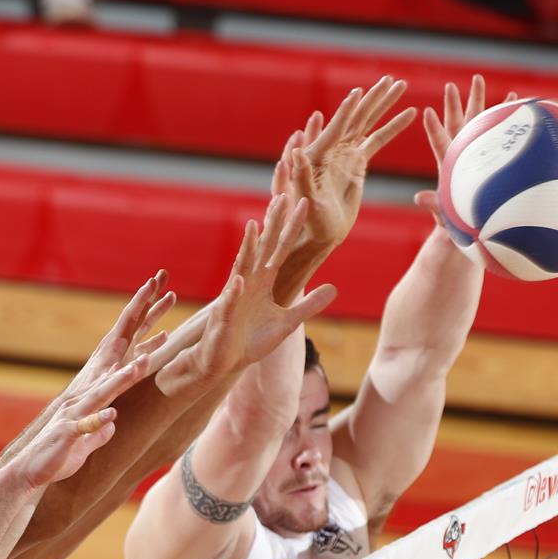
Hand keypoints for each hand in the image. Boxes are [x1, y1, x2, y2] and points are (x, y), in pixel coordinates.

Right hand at [9, 354, 140, 488]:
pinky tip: (111, 413)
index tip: (145, 359)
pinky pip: (83, 426)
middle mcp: (76, 407)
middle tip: (146, 355)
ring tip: (132, 370)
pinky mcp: (64, 434)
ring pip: (97, 397)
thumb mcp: (83, 447)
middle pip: (106, 385)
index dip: (127, 374)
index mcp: (82, 408)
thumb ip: (98, 434)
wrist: (28, 472)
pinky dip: (97, 419)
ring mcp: (70, 419)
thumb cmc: (55, 458)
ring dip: (115, 383)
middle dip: (126, 370)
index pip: (108, 387)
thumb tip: (112, 425)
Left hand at [63, 270, 174, 404]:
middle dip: (151, 293)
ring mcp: (121, 353)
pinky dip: (156, 339)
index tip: (154, 280)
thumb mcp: (104, 388)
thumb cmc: (87, 398)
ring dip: (157, 312)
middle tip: (164, 273)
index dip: (142, 298)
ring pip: (143, 327)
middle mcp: (118, 344)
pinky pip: (143, 346)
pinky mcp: (124, 364)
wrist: (73, 406)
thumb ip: (122, 376)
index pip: (130, 316)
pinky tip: (166, 335)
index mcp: (113, 345)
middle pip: (138, 313)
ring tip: (172, 295)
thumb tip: (144, 361)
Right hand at [158, 195, 334, 395]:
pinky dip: (234, 292)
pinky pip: (230, 302)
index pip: (281, 248)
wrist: (223, 362)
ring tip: (254, 225)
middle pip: (263, 248)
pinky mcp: (224, 316)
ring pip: (243, 266)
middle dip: (273, 224)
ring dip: (248, 248)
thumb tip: (334, 288)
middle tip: (283, 196)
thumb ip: (309, 304)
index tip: (304, 203)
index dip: (292, 227)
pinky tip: (239, 281)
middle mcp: (249, 282)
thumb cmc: (249, 341)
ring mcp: (235, 296)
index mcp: (264, 282)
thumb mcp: (287, 322)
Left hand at [270, 75, 417, 267]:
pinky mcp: (357, 161)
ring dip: (384, 103)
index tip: (360, 93)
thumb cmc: (307, 220)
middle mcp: (331, 148)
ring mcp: (345, 152)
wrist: (319, 233)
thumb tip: (295, 152)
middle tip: (391, 79)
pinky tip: (410, 113)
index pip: (335, 129)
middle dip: (374, 98)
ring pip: (367, 122)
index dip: (347, 111)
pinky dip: (392, 126)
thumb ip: (299, 177)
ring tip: (401, 85)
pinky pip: (377, 139)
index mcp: (318, 155)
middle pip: (355, 117)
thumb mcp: (305, 201)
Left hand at [414, 74, 515, 222]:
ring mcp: (476, 151)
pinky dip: (503, 113)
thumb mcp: (443, 215)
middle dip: (454, 103)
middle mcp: (461, 152)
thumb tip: (418, 198)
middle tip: (450, 85)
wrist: (471, 227)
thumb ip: (433, 204)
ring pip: (477, 120)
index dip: (432, 128)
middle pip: (456, 123)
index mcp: (447, 164)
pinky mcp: (491, 153)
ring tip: (478, 79)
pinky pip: (497, 129)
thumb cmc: (455, 224)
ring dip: (478, 100)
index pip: (438, 142)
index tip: (426, 111)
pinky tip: (512, 97)